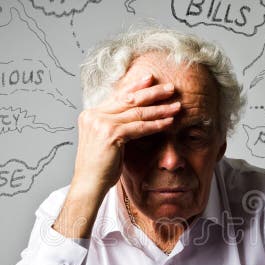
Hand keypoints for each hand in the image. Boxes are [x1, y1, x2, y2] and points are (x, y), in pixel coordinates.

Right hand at [71, 71, 180, 196]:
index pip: (117, 96)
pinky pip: (139, 127)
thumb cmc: (99, 168)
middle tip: (169, 88)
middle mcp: (94, 115)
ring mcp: (101, 123)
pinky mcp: (111, 134)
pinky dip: (156, 125)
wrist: (88, 184)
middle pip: (128, 99)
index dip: (135, 87)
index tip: (150, 79)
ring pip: (136, 112)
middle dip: (152, 93)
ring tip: (176, 106)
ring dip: (159, 109)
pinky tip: (169, 122)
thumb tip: (134, 117)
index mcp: (91, 115)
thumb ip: (115, 126)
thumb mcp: (106, 141)